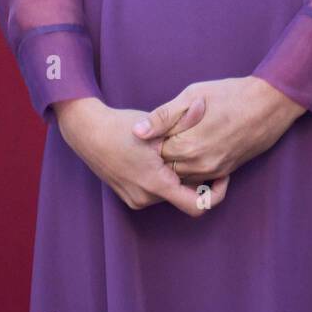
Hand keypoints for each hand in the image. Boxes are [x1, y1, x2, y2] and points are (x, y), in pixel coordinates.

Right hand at [54, 98, 229, 217]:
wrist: (88, 133)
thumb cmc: (123, 127)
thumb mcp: (157, 123)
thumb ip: (184, 120)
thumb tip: (204, 105)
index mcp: (156, 184)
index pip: (197, 205)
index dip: (215, 194)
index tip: (223, 177)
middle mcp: (146, 199)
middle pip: (184, 196)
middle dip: (196, 179)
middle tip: (205, 155)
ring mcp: (136, 200)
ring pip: (170, 193)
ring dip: (178, 177)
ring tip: (179, 152)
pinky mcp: (129, 197)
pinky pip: (156, 193)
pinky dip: (164, 179)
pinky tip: (162, 157)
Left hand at [132, 75, 305, 180]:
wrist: (268, 105)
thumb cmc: (229, 94)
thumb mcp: (192, 95)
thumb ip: (163, 116)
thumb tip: (136, 132)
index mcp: (187, 145)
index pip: (155, 151)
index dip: (153, 138)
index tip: (156, 125)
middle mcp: (200, 164)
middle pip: (167, 167)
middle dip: (163, 152)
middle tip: (167, 132)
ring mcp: (214, 171)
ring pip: (182, 175)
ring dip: (178, 161)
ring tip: (182, 138)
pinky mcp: (225, 172)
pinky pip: (200, 179)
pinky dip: (193, 167)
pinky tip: (195, 147)